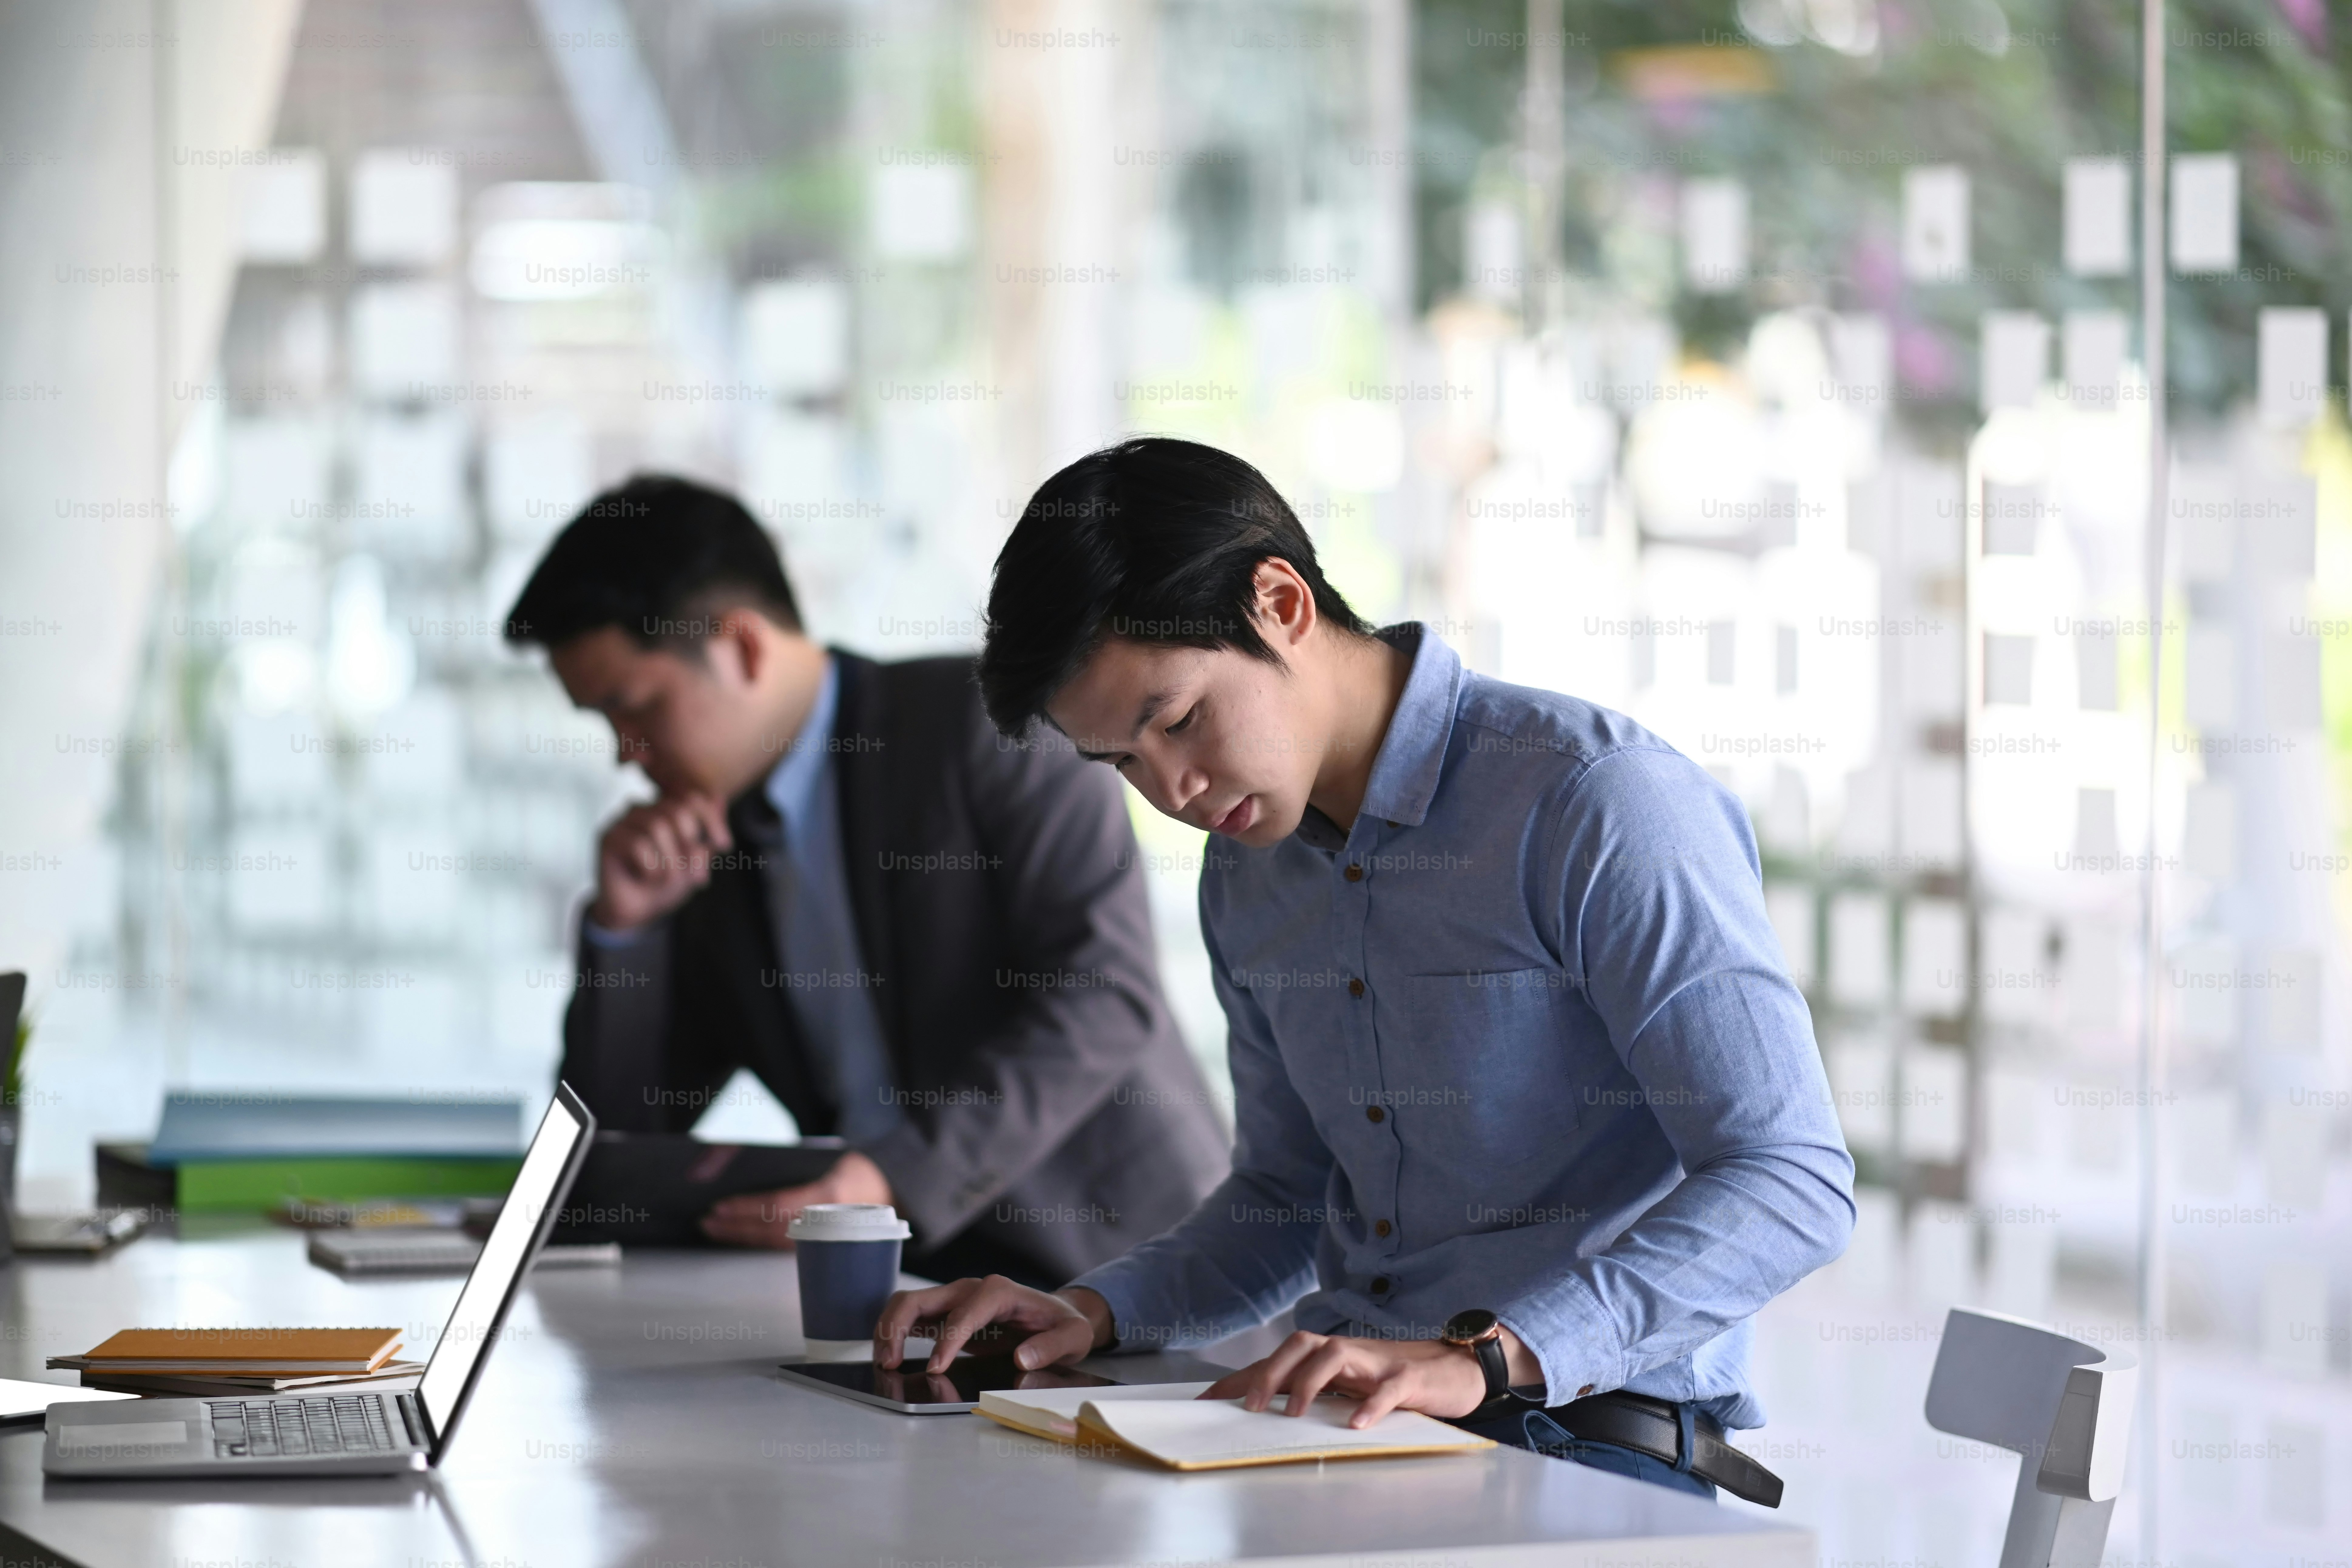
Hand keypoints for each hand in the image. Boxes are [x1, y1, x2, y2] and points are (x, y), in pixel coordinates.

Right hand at [589, 792, 732, 931]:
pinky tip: (647, 879)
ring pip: (657, 827)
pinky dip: (651, 867)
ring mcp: (623, 821)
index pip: (692, 798)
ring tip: (668, 879)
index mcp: (664, 809)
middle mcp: (643, 809)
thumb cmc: (665, 884)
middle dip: (690, 846)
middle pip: (677, 811)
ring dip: (671, 861)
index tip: (724, 845)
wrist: (638, 913)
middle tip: (692, 874)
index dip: (711, 819)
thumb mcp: (695, 861)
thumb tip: (720, 799)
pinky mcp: (608, 838)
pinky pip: (637, 844)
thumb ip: (707, 834)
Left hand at [699, 1151, 892, 1247]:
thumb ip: (794, 1170)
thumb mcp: (830, 1162)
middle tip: (706, 1222)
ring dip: (742, 1236)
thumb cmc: (856, 1170)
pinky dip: (757, 1240)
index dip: (746, 1208)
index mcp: (830, 1196)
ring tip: (714, 1229)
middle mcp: (826, 1220)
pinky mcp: (821, 1243)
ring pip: (775, 1240)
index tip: (719, 1206)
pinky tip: (739, 1236)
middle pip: (771, 1228)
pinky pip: (783, 1244)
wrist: (890, 1188)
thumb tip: (740, 1168)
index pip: (777, 1206)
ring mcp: (824, 1236)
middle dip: (736, 1227)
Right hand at [873, 1277, 1112, 1373]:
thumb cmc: (1064, 1325)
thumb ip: (1051, 1347)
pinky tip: (890, 1356)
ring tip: (884, 1362)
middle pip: (920, 1298)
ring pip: (908, 1304)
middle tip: (889, 1363)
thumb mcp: (1073, 1336)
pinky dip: (894, 1333)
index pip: (963, 1313)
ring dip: (888, 1329)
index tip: (936, 1369)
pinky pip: (912, 1318)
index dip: (946, 1340)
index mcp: (999, 1291)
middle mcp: (971, 1290)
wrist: (1059, 1317)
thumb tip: (1022, 1359)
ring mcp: (955, 1300)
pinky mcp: (947, 1314)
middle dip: (897, 1327)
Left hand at [1203, 1327, 1531, 1428]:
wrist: (1456, 1368)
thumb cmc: (1393, 1380)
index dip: (1241, 1377)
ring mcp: (1379, 1362)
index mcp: (1330, 1355)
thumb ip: (1312, 1392)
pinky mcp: (1409, 1380)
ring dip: (1309, 1381)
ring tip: (1293, 1413)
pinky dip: (1371, 1405)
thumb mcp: (1348, 1387)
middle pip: (1301, 1344)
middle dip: (1270, 1371)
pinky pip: (1387, 1389)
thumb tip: (1262, 1408)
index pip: (1278, 1359)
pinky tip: (1356, 1424)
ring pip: (1336, 1354)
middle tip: (1248, 1407)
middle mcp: (1349, 1352)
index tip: (1205, 1401)